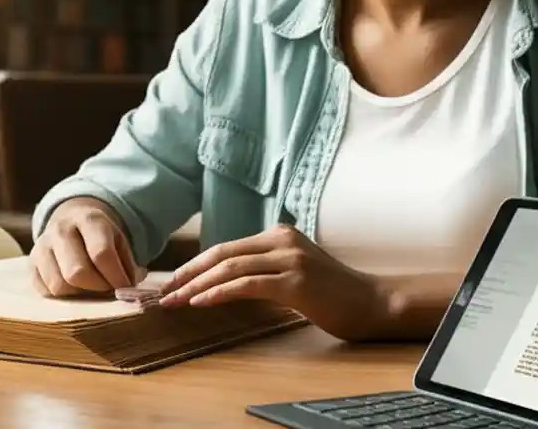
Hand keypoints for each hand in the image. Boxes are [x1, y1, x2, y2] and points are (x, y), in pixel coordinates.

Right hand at [30, 197, 142, 296]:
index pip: (101, 254)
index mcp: (89, 219)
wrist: (71, 219)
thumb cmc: (101, 236)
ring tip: (91, 288)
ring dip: (79, 294)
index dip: (116, 277)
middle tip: (108, 289)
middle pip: (77, 272)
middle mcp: (61, 229)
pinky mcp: (31, 263)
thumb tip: (129, 287)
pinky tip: (74, 288)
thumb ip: (127, 264)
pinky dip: (62, 297)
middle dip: (98, 288)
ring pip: (59, 285)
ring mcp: (42, 246)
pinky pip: (45, 290)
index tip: (125, 286)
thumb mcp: (119, 240)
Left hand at [157, 224, 388, 340]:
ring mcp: (290, 258)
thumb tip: (223, 281)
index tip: (174, 282)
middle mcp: (282, 240)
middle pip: (223, 253)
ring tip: (175, 300)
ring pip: (230, 267)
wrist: (372, 303)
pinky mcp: (295, 281)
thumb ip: (264, 268)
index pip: (227, 247)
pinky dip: (220, 292)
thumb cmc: (332, 293)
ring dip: (197, 285)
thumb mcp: (293, 271)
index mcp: (279, 234)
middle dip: (189, 273)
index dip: (196, 264)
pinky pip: (247, 284)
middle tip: (165, 292)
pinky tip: (201, 302)